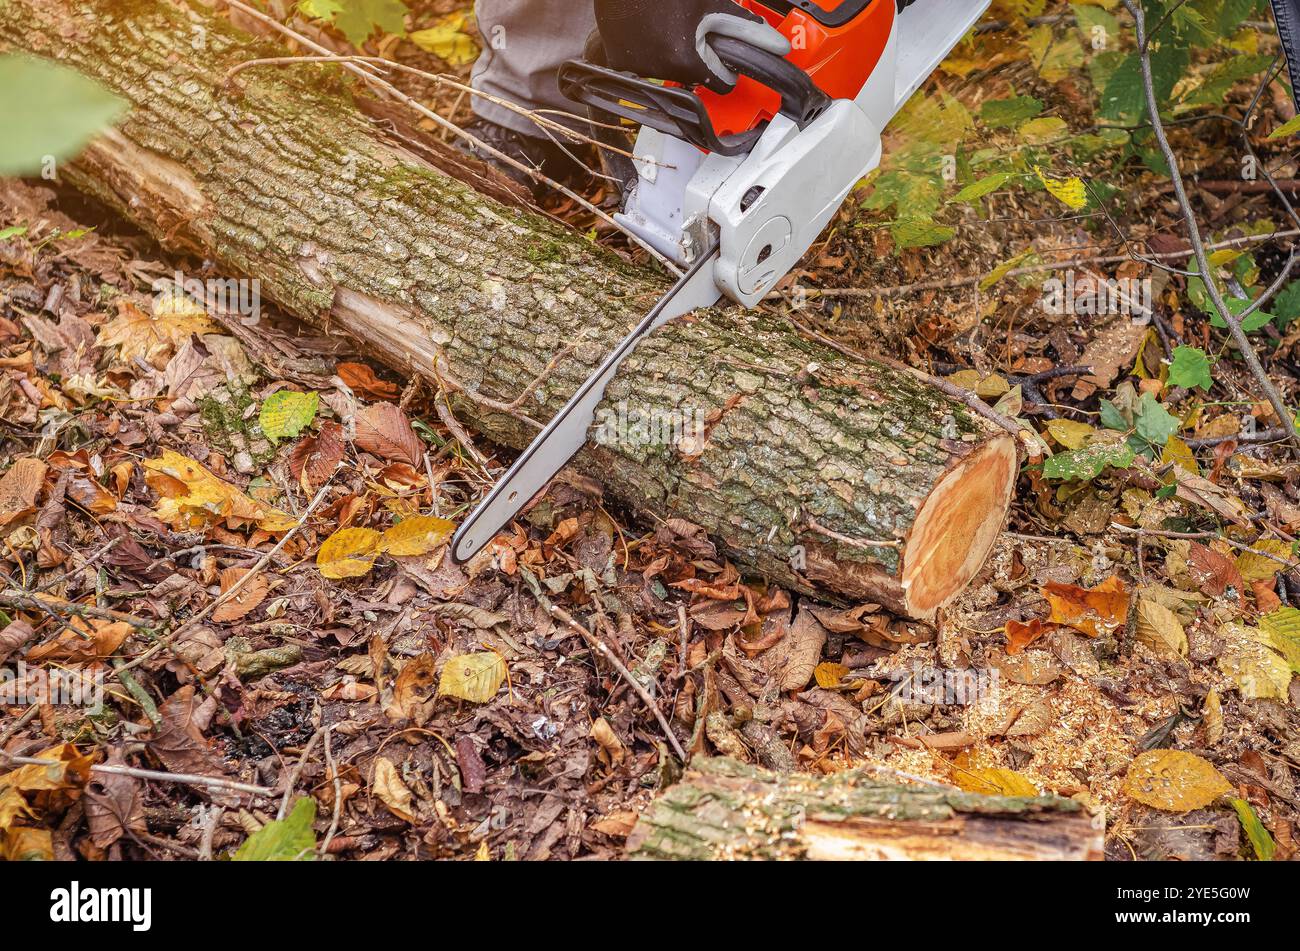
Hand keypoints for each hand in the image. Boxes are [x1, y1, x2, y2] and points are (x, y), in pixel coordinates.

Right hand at [594, 0, 790, 92]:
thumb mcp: (713, 4)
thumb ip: (746, 28)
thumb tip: (777, 46)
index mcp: (685, 60)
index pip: (721, 83)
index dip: (726, 65)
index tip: (722, 51)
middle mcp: (658, 71)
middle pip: (695, 76)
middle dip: (698, 55)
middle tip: (693, 27)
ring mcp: (634, 68)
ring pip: (670, 71)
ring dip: (674, 52)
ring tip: (669, 24)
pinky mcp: (617, 61)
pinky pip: (644, 63)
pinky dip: (651, 49)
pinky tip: (650, 28)